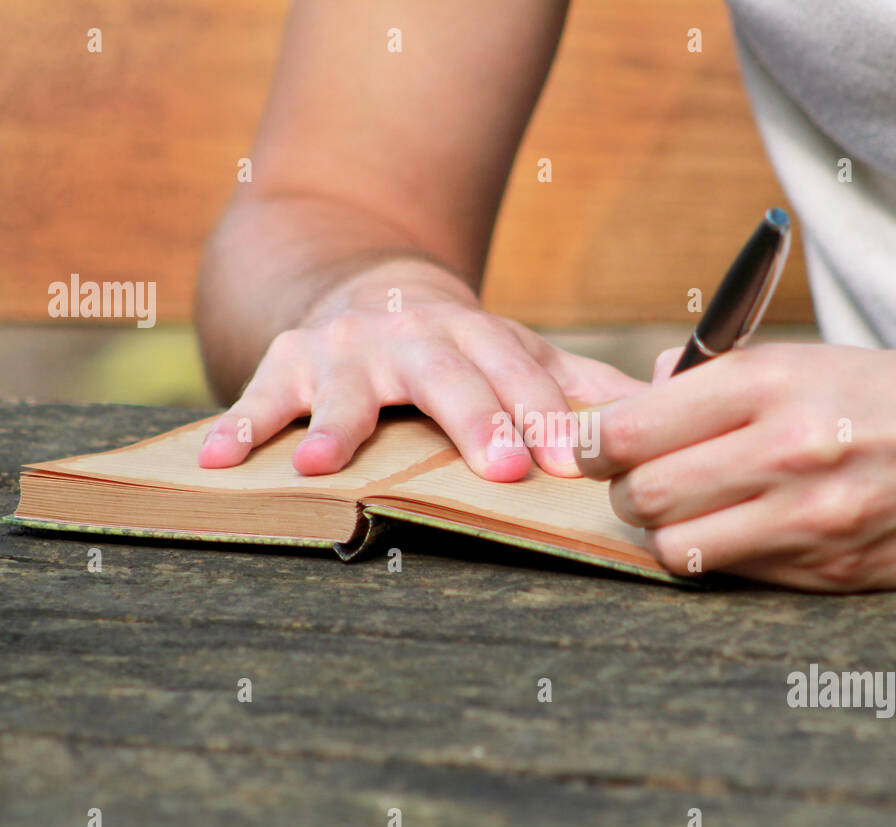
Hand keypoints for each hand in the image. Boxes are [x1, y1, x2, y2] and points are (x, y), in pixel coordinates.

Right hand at [198, 265, 642, 480]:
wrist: (370, 291)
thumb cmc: (463, 350)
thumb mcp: (521, 356)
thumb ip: (584, 388)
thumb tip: (678, 407)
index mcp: (483, 339)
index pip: (521, 376)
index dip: (544, 415)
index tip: (568, 461)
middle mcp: (416, 339)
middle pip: (448, 379)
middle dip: (473, 419)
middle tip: (498, 466)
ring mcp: (347, 351)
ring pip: (346, 389)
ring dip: (336, 425)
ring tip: (323, 467)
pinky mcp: (287, 364)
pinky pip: (258, 397)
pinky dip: (239, 429)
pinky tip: (217, 463)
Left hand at [578, 340, 895, 590]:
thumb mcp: (817, 359)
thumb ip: (721, 378)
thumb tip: (640, 395)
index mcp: (773, 381)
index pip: (631, 427)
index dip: (588, 443)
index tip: (584, 447)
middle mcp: (785, 449)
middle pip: (641, 493)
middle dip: (624, 491)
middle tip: (640, 481)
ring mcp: (810, 518)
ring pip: (676, 547)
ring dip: (665, 534)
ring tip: (687, 513)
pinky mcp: (833, 572)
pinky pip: (736, 575)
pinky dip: (721, 557)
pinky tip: (742, 533)